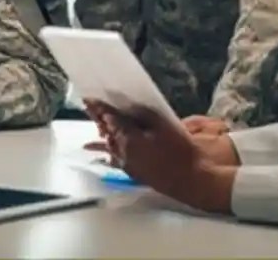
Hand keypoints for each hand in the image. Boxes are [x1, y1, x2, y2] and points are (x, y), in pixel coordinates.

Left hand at [85, 100, 234, 213]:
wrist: (188, 178)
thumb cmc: (178, 150)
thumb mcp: (163, 125)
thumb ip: (143, 115)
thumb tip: (129, 108)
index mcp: (128, 138)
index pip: (111, 119)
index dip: (100, 108)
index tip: (90, 99)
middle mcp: (122, 152)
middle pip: (106, 132)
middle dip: (99, 119)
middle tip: (90, 108)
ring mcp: (126, 164)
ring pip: (110, 146)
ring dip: (105, 135)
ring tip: (99, 125)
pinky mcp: (132, 173)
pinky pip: (116, 158)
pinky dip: (112, 149)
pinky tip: (110, 146)